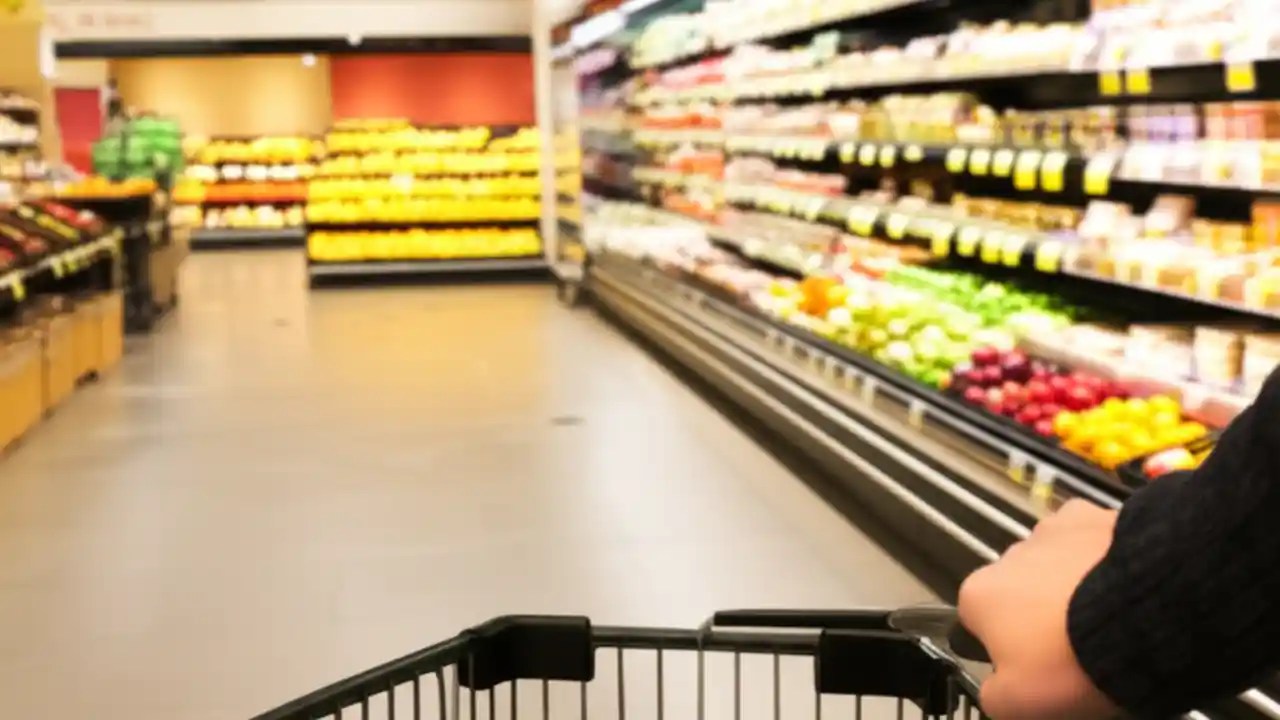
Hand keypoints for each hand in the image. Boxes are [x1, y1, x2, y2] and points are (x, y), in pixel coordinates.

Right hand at [958, 500, 1121, 719]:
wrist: (1147, 617)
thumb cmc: (1073, 661)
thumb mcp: (1019, 704)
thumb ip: (994, 696)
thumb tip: (998, 690)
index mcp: (979, 595)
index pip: (979, 624)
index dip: (1010, 649)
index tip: (1040, 668)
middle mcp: (1007, 555)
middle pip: (1019, 589)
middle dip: (1041, 611)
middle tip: (1080, 646)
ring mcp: (1052, 530)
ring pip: (1055, 562)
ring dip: (1072, 583)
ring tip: (1111, 616)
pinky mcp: (1096, 516)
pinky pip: (1093, 540)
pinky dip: (1103, 557)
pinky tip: (1127, 584)